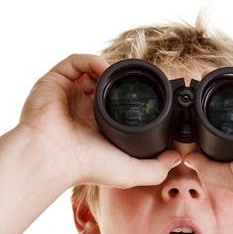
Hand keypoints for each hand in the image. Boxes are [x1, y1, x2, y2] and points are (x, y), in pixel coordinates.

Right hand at [13, 54, 181, 189]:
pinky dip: (92, 60)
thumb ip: (158, 168)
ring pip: (92, 71)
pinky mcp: (56, 81)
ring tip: (122, 74)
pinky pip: (76, 61)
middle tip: (140, 79)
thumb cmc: (88, 166)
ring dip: (109, 70)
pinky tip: (105, 69)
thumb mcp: (132, 172)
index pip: (117, 107)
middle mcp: (81, 110)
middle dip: (122, 80)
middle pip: (105, 86)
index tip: (152, 97)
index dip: (134, 99)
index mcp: (97, 129)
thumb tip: (178, 157)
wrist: (54, 156)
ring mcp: (68, 94)